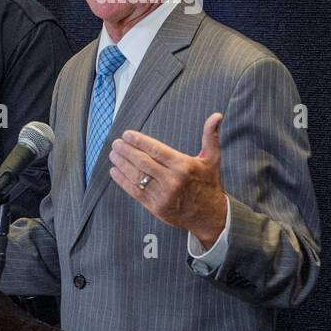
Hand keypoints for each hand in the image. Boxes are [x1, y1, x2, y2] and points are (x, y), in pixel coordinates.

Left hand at [108, 113, 227, 248]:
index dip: (139, 141)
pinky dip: (121, 180)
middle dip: (126, 151)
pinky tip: (114, 171)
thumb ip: (211, 137)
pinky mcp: (155, 206)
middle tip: (116, 143)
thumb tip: (217, 115)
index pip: (156, 150)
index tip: (126, 134)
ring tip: (113, 154)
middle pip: (142, 162)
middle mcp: (172, 180)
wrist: (209, 215)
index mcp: (184, 166)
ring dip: (121, 164)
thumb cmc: (208, 183)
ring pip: (136, 176)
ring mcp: (162, 194)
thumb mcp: (212, 159)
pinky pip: (134, 191)